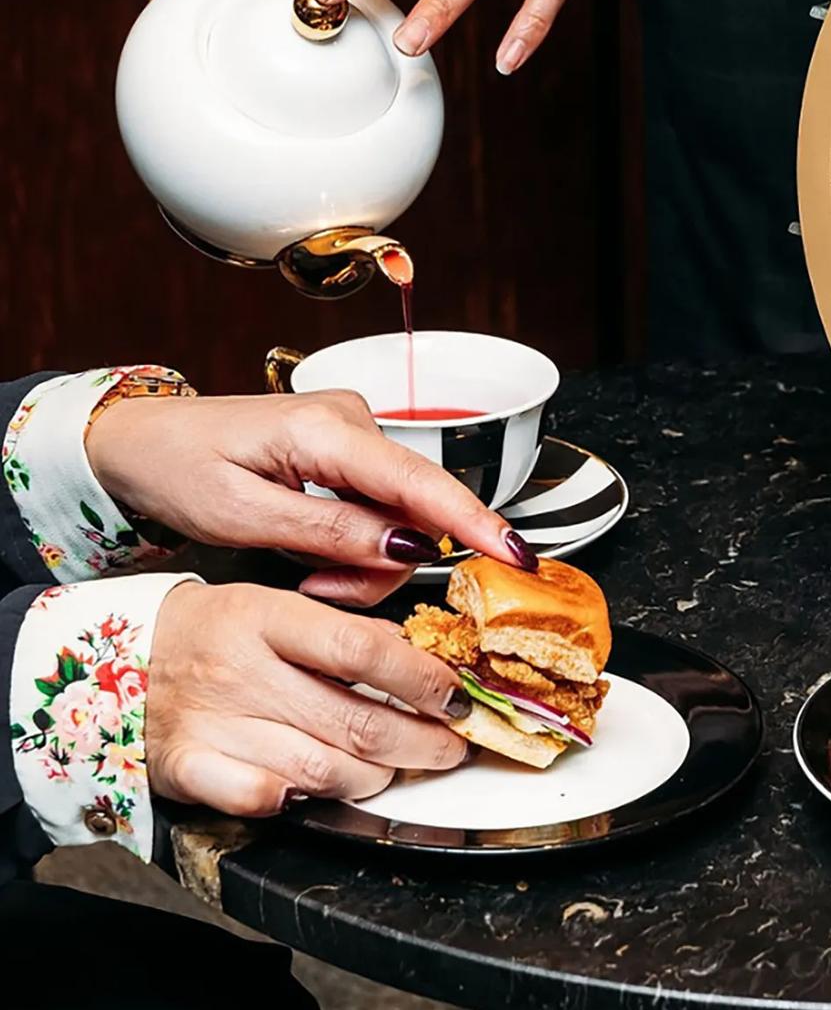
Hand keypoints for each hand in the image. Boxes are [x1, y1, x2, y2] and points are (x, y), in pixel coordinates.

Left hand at [86, 390, 536, 605]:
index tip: (516, 554)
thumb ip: (329, 532)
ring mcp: (353, 431)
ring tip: (302, 571)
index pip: (420, 482)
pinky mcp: (347, 447)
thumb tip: (409, 549)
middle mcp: (352, 420)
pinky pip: (379, 507)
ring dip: (363, 560)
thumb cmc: (175, 469)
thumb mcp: (241, 514)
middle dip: (379, 566)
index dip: (473, 521)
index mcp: (326, 430)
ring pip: (398, 516)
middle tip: (315, 588)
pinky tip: (311, 551)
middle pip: (413, 510)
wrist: (136, 442)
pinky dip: (354, 542)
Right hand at [149, 581, 469, 813]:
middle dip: (421, 742)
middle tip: (449, 745)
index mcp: (268, 617)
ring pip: (324, 769)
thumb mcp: (280, 606)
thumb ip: (344, 631)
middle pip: (355, 720)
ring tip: (396, 768)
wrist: (122, 657)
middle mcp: (241, 670)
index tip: (456, 695)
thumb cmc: (215, 631)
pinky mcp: (189, 768)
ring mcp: (214, 723)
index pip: (364, 650)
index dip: (423, 679)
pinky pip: (262, 798)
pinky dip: (301, 800)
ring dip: (377, 777)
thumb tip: (415, 657)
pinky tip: (323, 790)